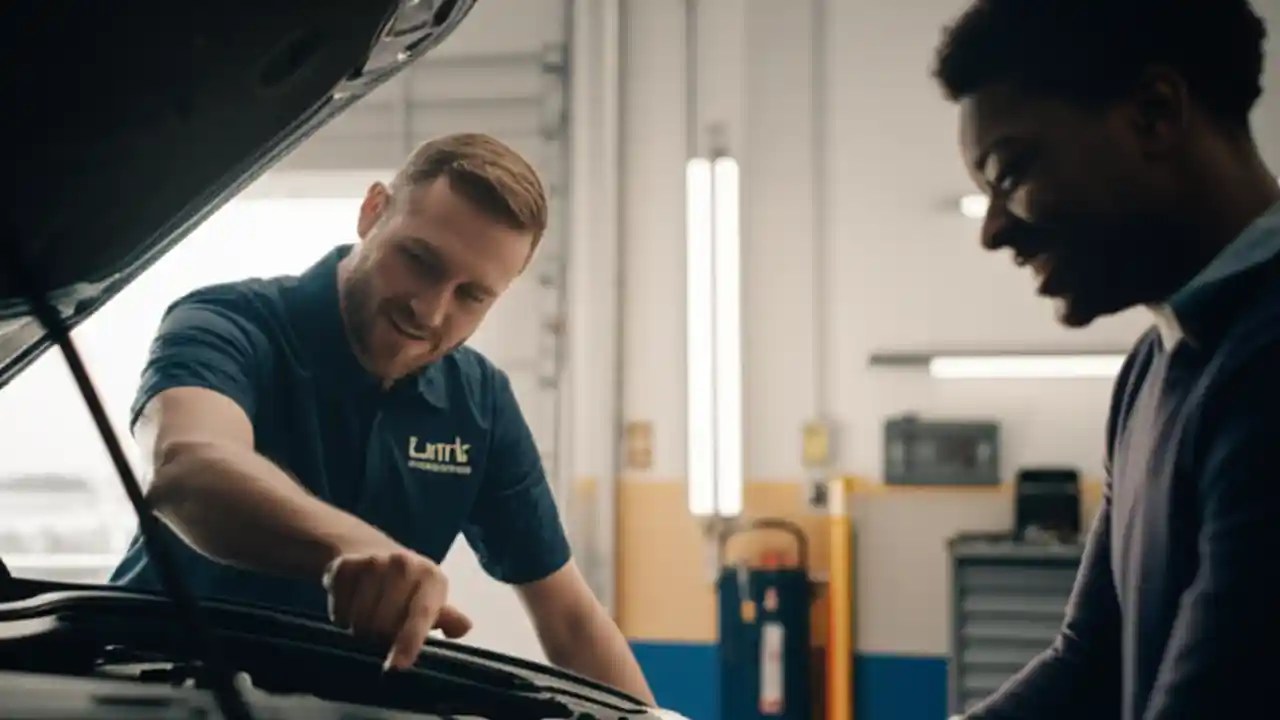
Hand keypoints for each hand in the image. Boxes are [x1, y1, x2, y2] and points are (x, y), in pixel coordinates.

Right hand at [321, 549, 472, 669]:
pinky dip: (340, 618)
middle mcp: (404, 564)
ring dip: (359, 631)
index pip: (420, 615)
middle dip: (380, 640)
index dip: (408, 643)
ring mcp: (373, 562)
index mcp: (431, 577)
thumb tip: (463, 627)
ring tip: (367, 622)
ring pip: (359, 620)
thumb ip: (445, 618)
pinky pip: (338, 609)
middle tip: (381, 636)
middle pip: (384, 625)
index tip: (396, 668)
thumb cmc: (408, 588)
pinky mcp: (345, 565)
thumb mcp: (431, 600)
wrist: (371, 552)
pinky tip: (350, 608)